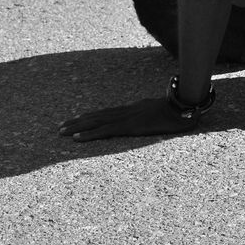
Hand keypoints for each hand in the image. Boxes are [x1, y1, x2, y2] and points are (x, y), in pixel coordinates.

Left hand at [59, 97, 198, 141]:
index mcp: (134, 109)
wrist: (183, 106)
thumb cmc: (179, 112)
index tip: (77, 119)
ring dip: (77, 127)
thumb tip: (155, 119)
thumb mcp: (163, 113)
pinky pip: (104, 131)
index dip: (91, 116)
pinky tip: (76, 139)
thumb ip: (155, 116)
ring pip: (96, 121)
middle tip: (61, 126)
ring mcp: (127, 118)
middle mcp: (127, 111)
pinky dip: (89, 134)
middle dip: (78, 121)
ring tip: (62, 132)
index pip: (108, 112)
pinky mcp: (129, 126)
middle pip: (98, 115)